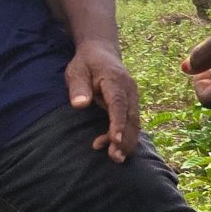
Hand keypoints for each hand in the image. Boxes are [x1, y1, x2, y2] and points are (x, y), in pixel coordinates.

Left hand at [66, 41, 139, 162]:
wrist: (102, 52)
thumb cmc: (87, 63)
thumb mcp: (77, 71)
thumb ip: (78, 88)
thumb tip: (79, 105)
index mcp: (116, 81)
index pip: (119, 104)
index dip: (118, 122)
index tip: (115, 139)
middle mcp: (129, 91)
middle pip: (130, 117)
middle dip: (125, 139)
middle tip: (115, 157)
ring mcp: (133, 98)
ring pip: (134, 122)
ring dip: (127, 141)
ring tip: (116, 158)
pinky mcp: (131, 104)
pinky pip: (132, 122)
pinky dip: (127, 136)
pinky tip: (117, 148)